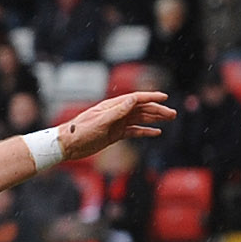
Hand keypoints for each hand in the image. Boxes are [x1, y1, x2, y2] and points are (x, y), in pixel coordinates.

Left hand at [58, 92, 175, 161]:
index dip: (150, 97)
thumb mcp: (100, 121)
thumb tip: (132, 100)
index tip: (164, 97)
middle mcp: (116, 113)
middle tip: (173, 114)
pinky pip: (134, 131)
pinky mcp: (115, 134)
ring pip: (140, 119)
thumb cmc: (80, 131)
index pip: (135, 99)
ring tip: (169, 119)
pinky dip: (145, 131)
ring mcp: (116, 123)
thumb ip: (117, 111)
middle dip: (157, 110)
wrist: (68, 145)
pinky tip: (156, 132)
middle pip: (141, 109)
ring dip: (154, 119)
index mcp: (112, 106)